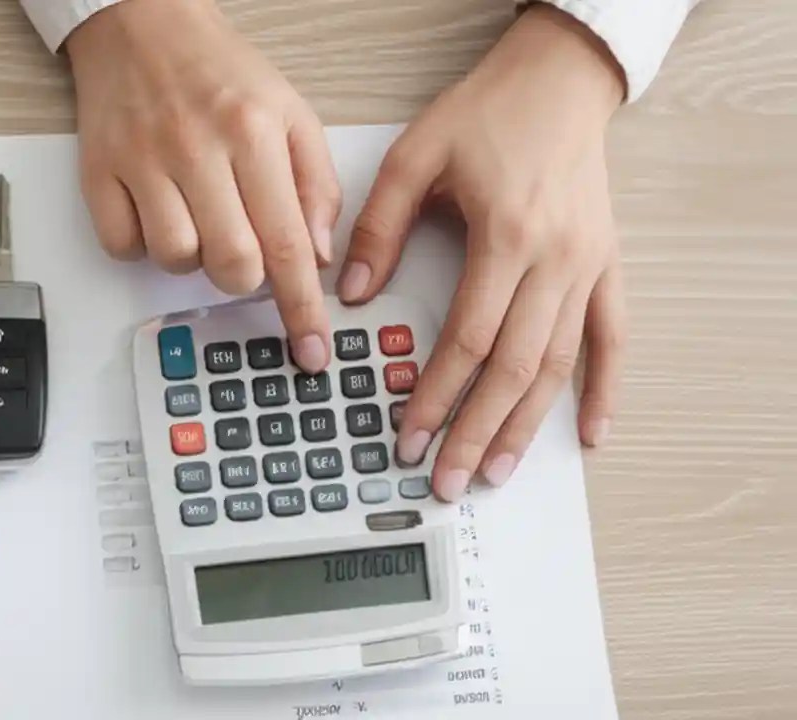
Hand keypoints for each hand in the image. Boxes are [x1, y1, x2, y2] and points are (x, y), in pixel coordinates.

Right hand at [65, 0, 341, 372]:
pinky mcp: (98, 172)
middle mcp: (196, 147)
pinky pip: (122, 247)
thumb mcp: (290, 113)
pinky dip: (142, 243)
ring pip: (175, 261)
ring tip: (196, 212)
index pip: (286, 242)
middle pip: (230, 264)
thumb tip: (317, 256)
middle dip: (245, 275)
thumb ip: (315, 184)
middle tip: (242, 242)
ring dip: (193, 255)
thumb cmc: (220, 74)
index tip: (310, 350)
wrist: (142, 25)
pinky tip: (156, 207)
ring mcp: (141, 161)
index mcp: (253, 132)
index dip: (301, 307)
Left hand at [338, 5, 628, 500]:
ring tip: (495, 472)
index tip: (406, 435)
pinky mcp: (606, 265)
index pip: (468, 340)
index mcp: (507, 235)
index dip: (435, 395)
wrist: (557, 81)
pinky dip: (602, 387)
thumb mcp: (415, 156)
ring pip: (558, 364)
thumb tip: (349, 292)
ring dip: (526, 425)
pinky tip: (590, 432)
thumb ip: (379, 227)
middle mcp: (556, 260)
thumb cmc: (487, 113)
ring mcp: (588, 267)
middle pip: (514, 368)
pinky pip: (612, 336)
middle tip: (444, 480)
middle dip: (474, 430)